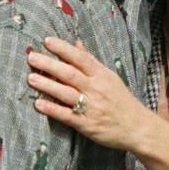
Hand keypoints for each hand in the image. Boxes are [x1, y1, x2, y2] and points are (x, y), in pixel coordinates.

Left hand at [26, 36, 147, 151]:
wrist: (138, 127)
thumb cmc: (121, 101)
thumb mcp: (110, 78)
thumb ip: (91, 61)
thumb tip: (76, 43)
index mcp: (102, 76)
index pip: (81, 58)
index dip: (64, 49)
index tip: (47, 41)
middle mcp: (97, 89)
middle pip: (70, 74)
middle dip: (49, 65)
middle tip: (31, 57)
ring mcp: (92, 107)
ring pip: (66, 93)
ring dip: (47, 85)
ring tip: (30, 78)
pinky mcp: (87, 125)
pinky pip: (67, 115)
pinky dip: (53, 109)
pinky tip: (38, 104)